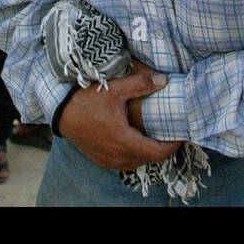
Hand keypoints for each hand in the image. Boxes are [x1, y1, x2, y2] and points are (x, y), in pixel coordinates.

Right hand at [59, 69, 182, 170]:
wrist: (62, 113)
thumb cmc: (87, 101)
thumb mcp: (114, 89)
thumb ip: (140, 84)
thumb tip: (164, 80)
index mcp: (124, 140)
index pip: (157, 152)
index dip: (172, 146)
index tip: (180, 135)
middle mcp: (118, 156)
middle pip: (149, 159)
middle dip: (162, 148)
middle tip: (170, 133)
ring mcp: (109, 161)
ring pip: (137, 162)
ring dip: (148, 152)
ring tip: (155, 136)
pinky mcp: (102, 160)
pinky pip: (125, 163)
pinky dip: (135, 155)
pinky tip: (135, 140)